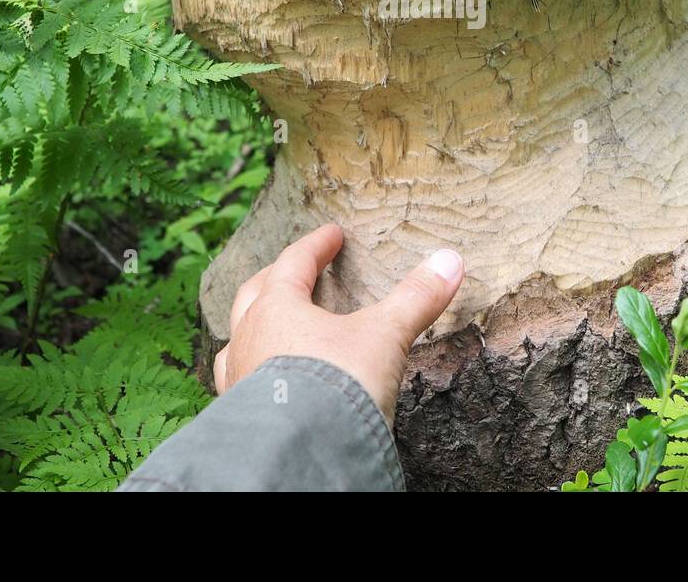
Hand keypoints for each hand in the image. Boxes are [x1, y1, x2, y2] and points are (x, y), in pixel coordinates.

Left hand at [213, 223, 463, 420]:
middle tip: (293, 269)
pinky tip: (263, 380)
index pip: (295, 262)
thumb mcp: (385, 336)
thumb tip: (450, 260)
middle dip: (275, 277)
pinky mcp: (241, 415)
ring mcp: (238, 377)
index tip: (332, 234)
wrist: (302, 451)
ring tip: (267, 324)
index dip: (316, 246)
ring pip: (238, 338)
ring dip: (254, 325)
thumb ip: (415, 298)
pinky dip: (250, 370)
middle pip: (254, 294)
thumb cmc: (336, 385)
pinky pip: (237, 382)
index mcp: (277, 308)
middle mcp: (249, 337)